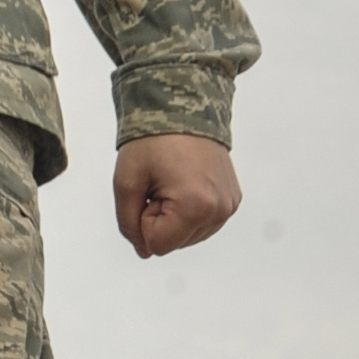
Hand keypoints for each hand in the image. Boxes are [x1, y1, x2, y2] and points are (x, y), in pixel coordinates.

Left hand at [113, 134, 241, 258]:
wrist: (183, 106)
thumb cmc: (151, 141)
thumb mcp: (126, 183)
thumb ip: (128, 224)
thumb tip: (145, 251)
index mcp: (196, 207)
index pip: (156, 245)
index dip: (143, 219)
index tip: (150, 189)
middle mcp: (220, 210)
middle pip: (173, 243)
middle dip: (159, 218)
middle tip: (162, 182)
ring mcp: (229, 205)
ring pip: (187, 236)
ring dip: (174, 215)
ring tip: (174, 180)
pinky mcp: (232, 200)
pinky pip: (201, 223)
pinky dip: (188, 209)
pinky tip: (187, 182)